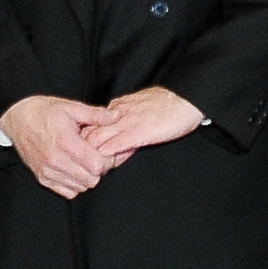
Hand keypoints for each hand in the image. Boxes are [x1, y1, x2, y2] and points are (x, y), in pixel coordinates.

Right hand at [0, 95, 123, 199]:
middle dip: (97, 170)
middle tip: (94, 156)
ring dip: (85, 177)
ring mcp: (48, 171)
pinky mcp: (42, 178)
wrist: (16, 117)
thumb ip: (96, 115)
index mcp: (66, 143)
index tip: (104, 151)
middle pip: (91, 180)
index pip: (97, 166)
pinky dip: (74, 184)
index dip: (106, 160)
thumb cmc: (43, 111)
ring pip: (80, 188)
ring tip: (82, 161)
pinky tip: (72, 168)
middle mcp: (56, 161)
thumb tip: (117, 116)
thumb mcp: (71, 107)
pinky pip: (67, 192)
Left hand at [73, 85, 203, 157]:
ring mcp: (127, 123)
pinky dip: (108, 156)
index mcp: (117, 108)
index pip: (91, 124)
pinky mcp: (138, 132)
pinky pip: (116, 144)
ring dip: (93, 156)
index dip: (85, 140)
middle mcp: (118, 114)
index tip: (83, 154)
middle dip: (83, 150)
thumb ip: (125, 116)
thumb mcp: (139, 106)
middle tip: (83, 166)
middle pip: (89, 132)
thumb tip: (116, 127)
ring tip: (93, 169)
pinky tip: (106, 165)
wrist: (184, 99)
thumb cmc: (167, 104)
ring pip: (98, 139)